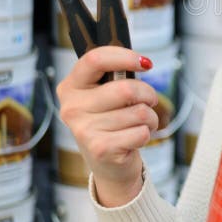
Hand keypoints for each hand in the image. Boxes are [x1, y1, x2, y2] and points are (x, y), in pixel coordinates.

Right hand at [56, 46, 157, 206]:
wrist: (108, 164)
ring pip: (139, 111)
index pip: (95, 59)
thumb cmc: (112, 120)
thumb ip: (117, 76)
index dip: (125, 57)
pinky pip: (142, 132)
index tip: (146, 63)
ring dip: (150, 117)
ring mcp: (83, 130)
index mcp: (71, 86)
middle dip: (148, 94)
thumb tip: (142, 62)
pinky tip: (134, 140)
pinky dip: (147, 134)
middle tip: (148, 101)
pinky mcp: (100, 149)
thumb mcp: (107, 93)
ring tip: (139, 124)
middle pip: (126, 89)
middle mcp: (72, 107)